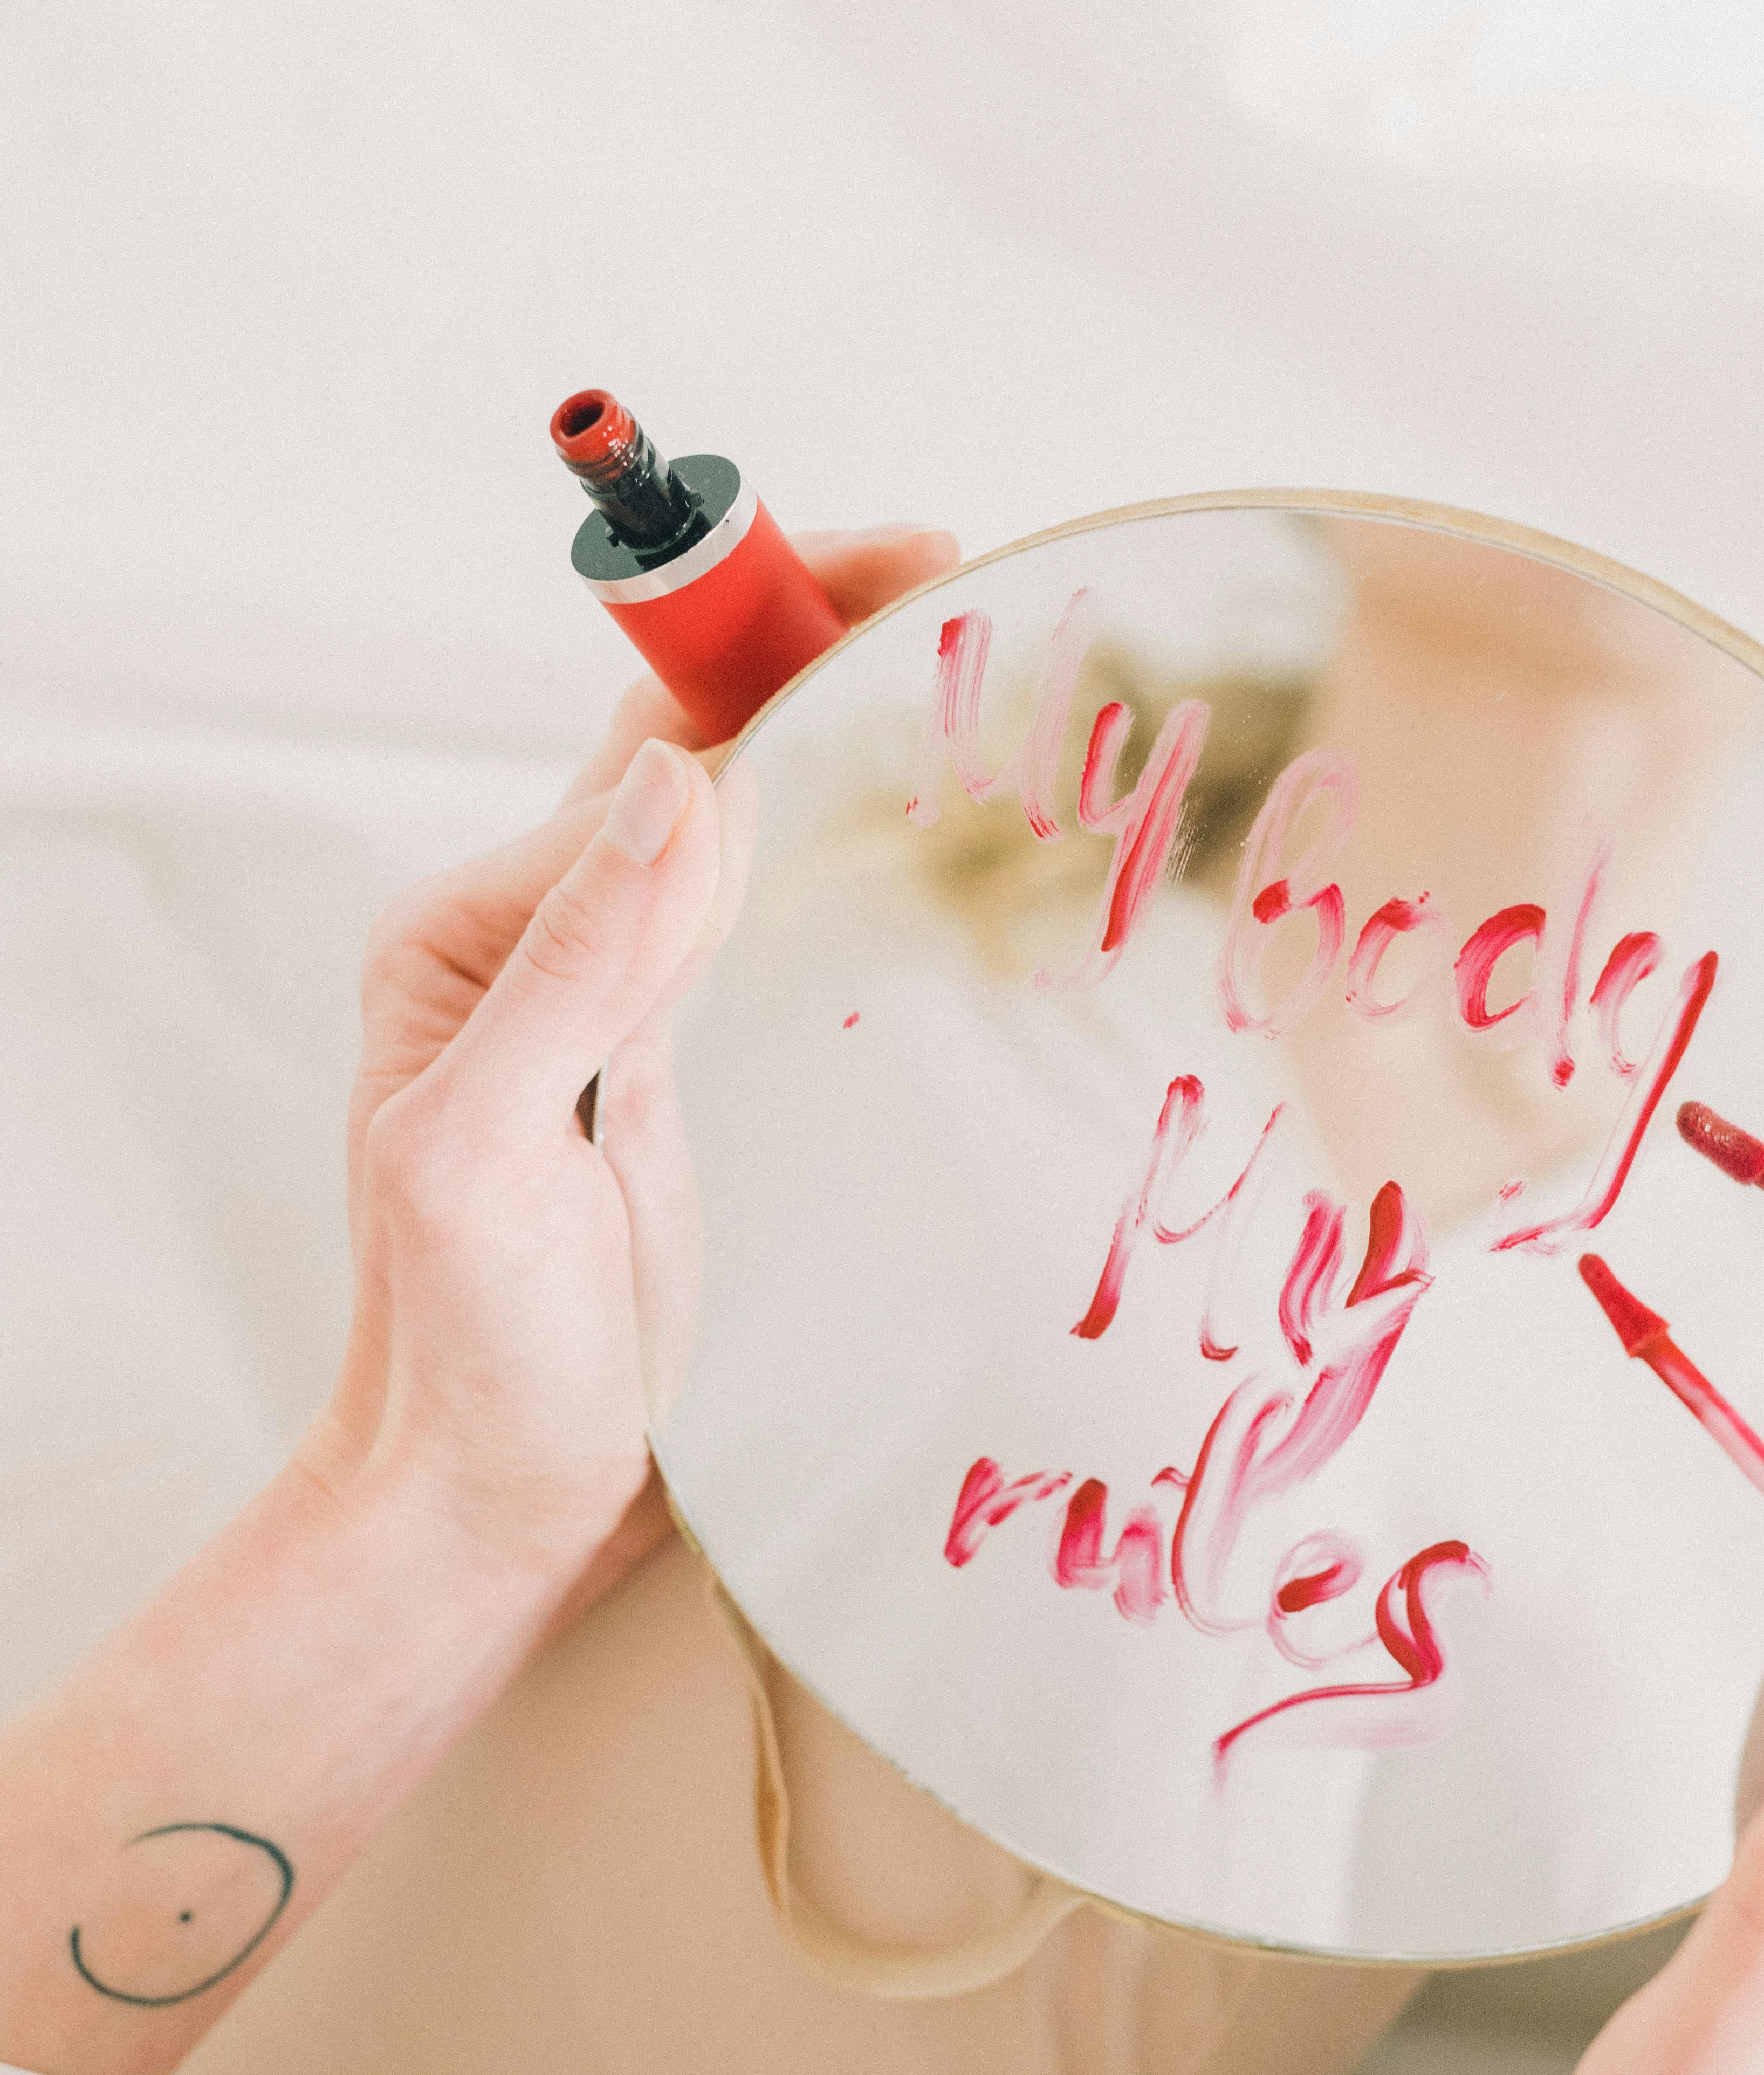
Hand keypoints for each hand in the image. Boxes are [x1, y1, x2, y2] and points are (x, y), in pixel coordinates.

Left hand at [299, 523, 958, 1606]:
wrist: (496, 1500)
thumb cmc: (466, 1351)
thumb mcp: (484, 1158)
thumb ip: (573, 969)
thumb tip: (681, 782)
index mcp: (478, 933)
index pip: (648, 741)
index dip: (768, 634)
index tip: (906, 574)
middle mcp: (554, 941)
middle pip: (705, 749)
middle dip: (829, 653)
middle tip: (981, 603)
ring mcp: (634, 998)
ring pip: (750, 822)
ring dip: (852, 740)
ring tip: (986, 680)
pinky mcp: (699, 1064)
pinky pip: (775, 919)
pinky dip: (848, 850)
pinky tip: (928, 828)